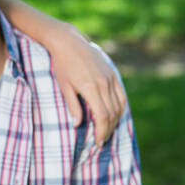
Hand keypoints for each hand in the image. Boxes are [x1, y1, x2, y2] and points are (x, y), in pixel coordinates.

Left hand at [46, 23, 126, 145]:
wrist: (69, 42)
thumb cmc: (62, 64)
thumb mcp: (64, 86)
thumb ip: (73, 106)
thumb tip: (77, 124)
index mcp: (91, 88)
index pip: (103, 116)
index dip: (102, 131)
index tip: (97, 141)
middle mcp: (104, 84)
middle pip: (112, 113)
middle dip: (108, 129)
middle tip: (101, 140)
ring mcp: (110, 78)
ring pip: (119, 105)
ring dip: (115, 121)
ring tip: (108, 130)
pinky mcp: (113, 73)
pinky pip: (121, 95)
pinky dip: (120, 108)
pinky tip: (115, 115)